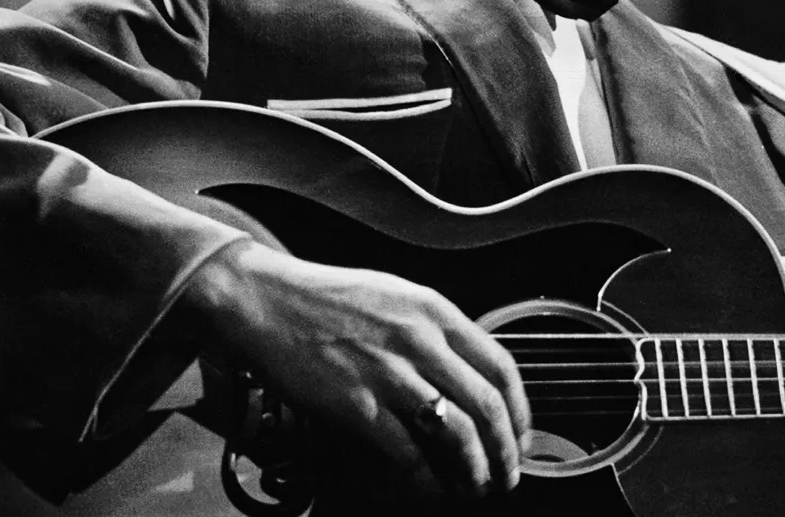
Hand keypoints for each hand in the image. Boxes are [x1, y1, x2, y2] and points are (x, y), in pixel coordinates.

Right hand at [180, 240, 530, 499]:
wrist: (265, 298)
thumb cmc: (326, 298)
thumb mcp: (397, 296)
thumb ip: (434, 330)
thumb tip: (467, 371)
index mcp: (435, 311)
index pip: (501, 366)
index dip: (520, 410)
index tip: (520, 435)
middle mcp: (420, 339)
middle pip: (487, 405)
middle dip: (505, 450)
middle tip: (508, 474)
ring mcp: (389, 372)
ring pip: (456, 433)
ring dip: (474, 470)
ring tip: (476, 487)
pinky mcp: (355, 402)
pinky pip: (405, 451)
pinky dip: (423, 477)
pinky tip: (428, 487)